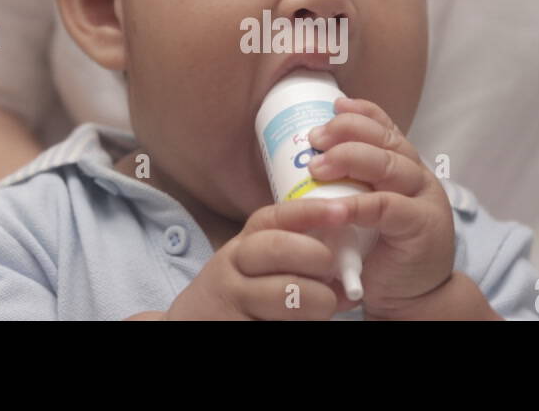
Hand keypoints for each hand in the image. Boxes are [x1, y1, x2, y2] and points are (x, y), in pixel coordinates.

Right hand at [164, 198, 361, 319]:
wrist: (190, 325)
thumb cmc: (237, 293)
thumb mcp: (251, 265)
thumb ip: (293, 257)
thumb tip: (349, 272)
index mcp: (243, 243)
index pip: (275, 218)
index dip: (310, 211)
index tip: (341, 210)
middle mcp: (233, 267)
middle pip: (278, 248)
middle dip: (316, 256)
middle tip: (333, 275)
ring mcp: (234, 301)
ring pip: (285, 294)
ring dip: (319, 302)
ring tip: (324, 309)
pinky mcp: (239, 327)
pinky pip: (279, 324)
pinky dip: (302, 325)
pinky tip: (303, 324)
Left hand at [306, 97, 465, 318]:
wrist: (412, 299)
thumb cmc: (382, 255)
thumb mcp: (365, 212)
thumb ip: (350, 187)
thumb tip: (306, 164)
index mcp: (405, 168)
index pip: (386, 130)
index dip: (361, 113)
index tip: (334, 106)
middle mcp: (418, 177)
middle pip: (386, 141)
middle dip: (347, 132)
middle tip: (314, 138)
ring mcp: (424, 199)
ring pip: (389, 165)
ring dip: (349, 159)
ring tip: (316, 166)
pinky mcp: (422, 226)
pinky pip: (387, 207)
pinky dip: (358, 204)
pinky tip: (334, 206)